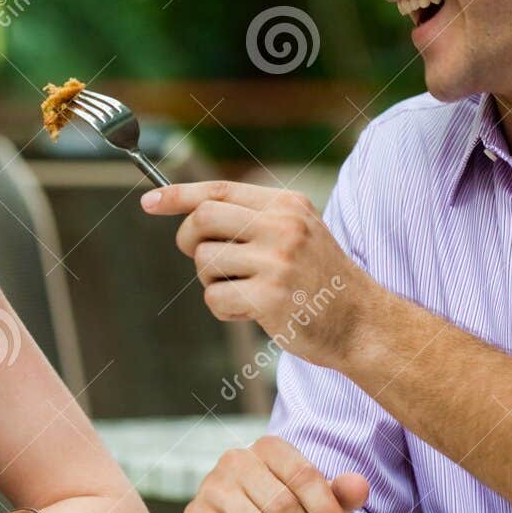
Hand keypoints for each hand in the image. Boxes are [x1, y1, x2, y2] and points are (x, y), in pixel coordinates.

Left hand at [141, 181, 379, 367]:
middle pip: (203, 219)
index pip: (220, 189)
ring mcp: (277, 260)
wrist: (362, 323)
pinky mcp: (270, 296)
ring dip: (213, 282)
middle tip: (205, 261)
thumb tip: (193, 212)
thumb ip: (255, 218)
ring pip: (205, 262)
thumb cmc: (322, 281)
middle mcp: (282, 226)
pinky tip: (252, 312)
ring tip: (245, 291)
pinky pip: (215, 299)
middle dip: (189, 242)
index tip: (149, 202)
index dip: (178, 195)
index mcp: (287, 205)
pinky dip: (224, 310)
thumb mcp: (299, 232)